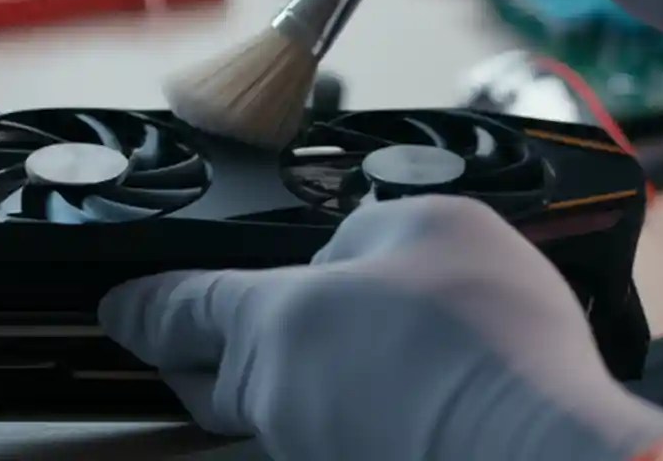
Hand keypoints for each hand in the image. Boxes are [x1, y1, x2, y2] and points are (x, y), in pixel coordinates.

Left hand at [98, 196, 662, 460]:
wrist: (543, 449)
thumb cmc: (481, 334)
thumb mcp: (429, 223)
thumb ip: (367, 231)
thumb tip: (347, 257)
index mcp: (270, 325)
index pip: (174, 311)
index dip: (141, 306)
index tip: (119, 307)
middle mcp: (280, 400)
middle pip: (210, 378)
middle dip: (199, 351)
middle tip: (204, 327)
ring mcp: (324, 448)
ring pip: (278, 408)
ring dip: (291, 372)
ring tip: (346, 334)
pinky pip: (336, 428)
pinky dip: (351, 399)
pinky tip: (404, 374)